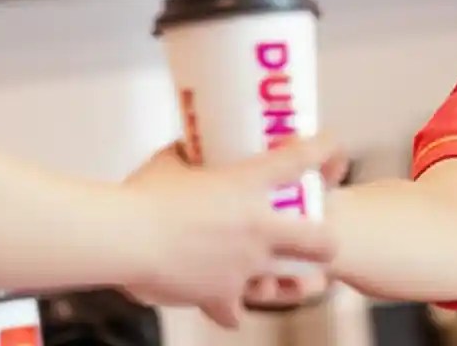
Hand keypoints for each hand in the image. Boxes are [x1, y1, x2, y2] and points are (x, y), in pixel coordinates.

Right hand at [121, 136, 346, 327]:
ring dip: (290, 283)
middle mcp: (256, 228)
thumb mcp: (167, 162)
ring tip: (288, 280)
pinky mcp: (222, 295)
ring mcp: (244, 266)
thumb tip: (185, 144)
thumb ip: (183, 154)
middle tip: (323, 238)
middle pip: (321, 241)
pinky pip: (238, 312)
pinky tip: (230, 304)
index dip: (324, 150)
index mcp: (245, 185)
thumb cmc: (141, 196)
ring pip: (290, 284)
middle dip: (328, 242)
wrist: (125, 239)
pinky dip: (234, 309)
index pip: (299, 161)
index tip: (331, 146)